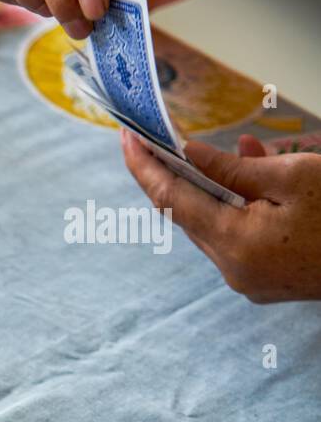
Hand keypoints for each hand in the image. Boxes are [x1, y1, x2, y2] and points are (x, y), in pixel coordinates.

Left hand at [122, 131, 320, 301]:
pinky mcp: (263, 283)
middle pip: (187, 216)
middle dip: (172, 176)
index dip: (144, 167)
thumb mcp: (295, 177)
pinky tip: (246, 179)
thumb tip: (188, 154)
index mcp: (235, 244)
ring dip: (207, 190)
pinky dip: (232, 209)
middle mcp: (232, 269)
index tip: (125, 138)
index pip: (170, 199)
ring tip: (207, 152)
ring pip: (211, 227)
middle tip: (154, 141)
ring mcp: (247, 281)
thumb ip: (233, 168)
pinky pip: (234, 239)